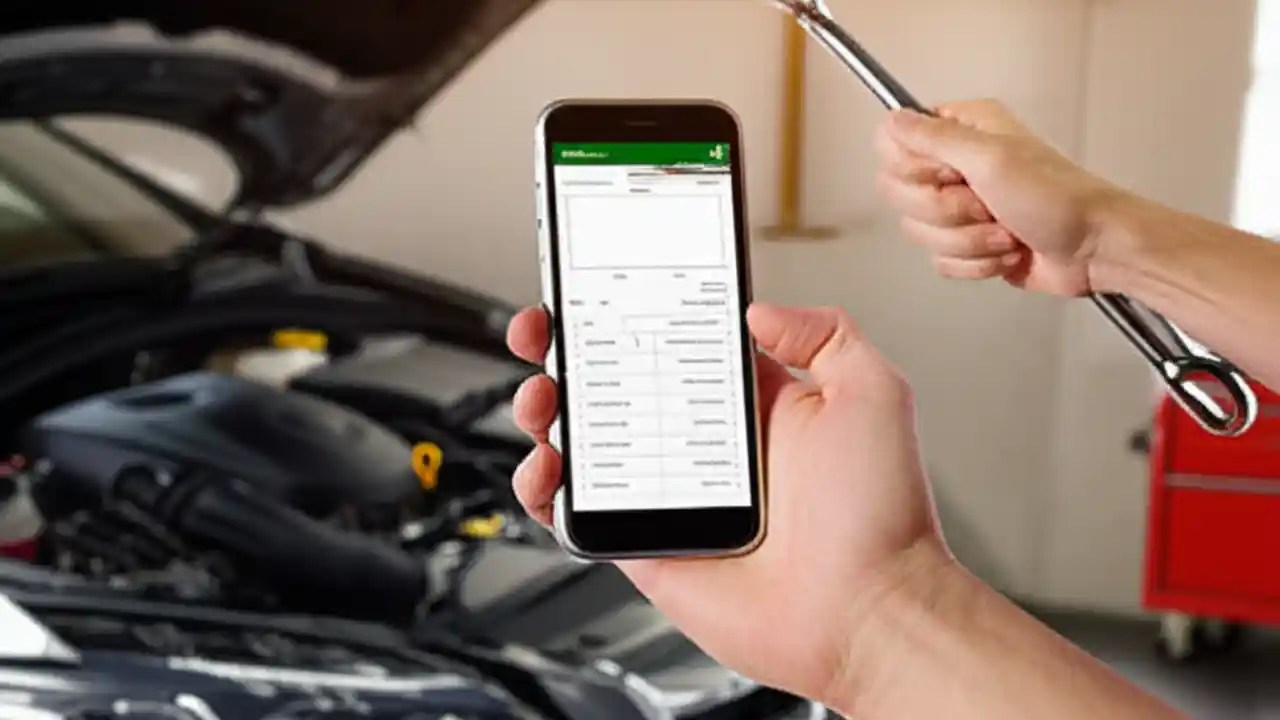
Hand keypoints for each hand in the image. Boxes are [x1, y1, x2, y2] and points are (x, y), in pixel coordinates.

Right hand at [505, 303, 951, 707]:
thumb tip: (759, 310)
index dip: (628, 314)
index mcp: (747, 405)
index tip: (594, 289)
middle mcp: (701, 446)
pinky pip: (576, 513)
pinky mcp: (643, 545)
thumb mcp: (872, 393)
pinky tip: (548, 466)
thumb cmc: (879, 517)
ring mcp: (668, 495)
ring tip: (543, 397)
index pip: (670, 342)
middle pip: (612, 385)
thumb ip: (825, 332)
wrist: (866, 612)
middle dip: (566, 351)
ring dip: (546, 410)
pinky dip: (543, 488)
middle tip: (544, 332)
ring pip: (583, 443)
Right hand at [875, 99, 1127, 295]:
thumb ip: (934, 138)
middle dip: (945, 211)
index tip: (948, 175)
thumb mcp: (992, 158)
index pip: (895, 142)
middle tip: (984, 203)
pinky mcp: (967, 243)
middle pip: (901, 192)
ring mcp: (961, 207)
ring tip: (1005, 230)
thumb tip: (892, 119)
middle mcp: (958, 164)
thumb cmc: (1058, 199)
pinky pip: (940, 259)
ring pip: (920, 230)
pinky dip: (975, 263)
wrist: (1093, 249)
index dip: (913, 168)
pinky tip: (1007, 250)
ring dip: (967, 240)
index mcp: (964, 130)